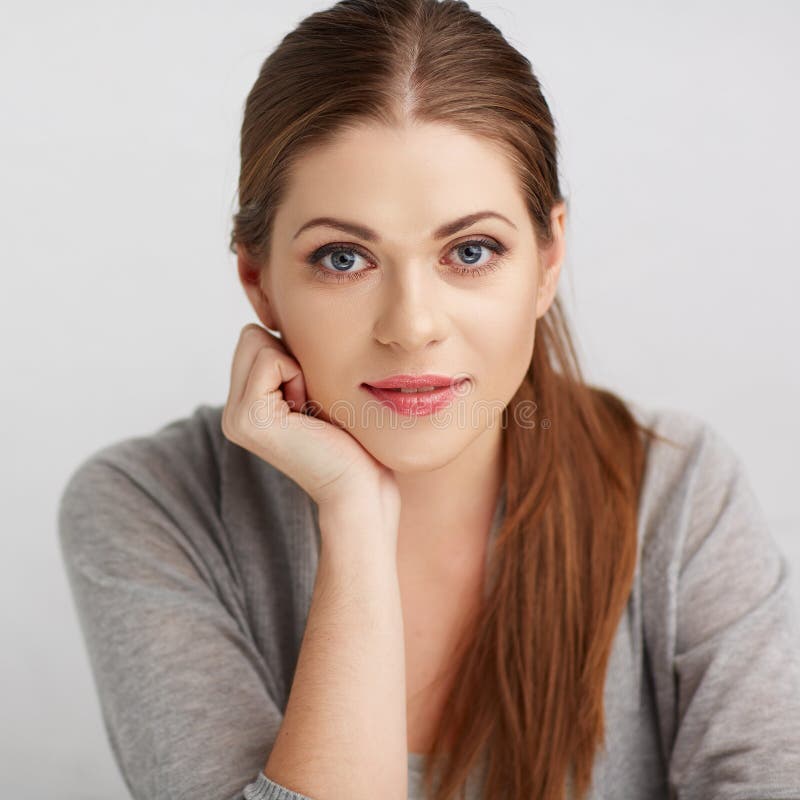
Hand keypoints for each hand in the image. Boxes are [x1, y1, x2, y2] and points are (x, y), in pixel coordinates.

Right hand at [221, 324, 399, 524]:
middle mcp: (231, 412)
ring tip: (309, 409)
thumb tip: (280, 311)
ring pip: (258, 340)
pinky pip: (271, 358)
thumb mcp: (313, 386)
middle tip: (310, 403)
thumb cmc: (350, 434)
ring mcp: (235, 418)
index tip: (310, 396)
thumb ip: (287, 358)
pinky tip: (307, 414)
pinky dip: (298, 376)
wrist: (361, 483)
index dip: (291, 355)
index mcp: (244, 404)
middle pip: (252, 334)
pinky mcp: (249, 419)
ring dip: (296, 367)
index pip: (254, 337)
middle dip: (290, 357)